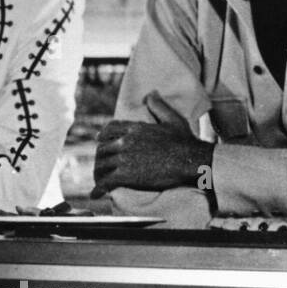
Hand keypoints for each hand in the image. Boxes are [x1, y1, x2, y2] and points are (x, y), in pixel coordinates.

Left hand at [91, 97, 214, 195]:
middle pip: (103, 149)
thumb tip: (151, 93)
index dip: (102, 136)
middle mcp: (125, 141)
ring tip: (98, 181)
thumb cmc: (185, 141)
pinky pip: (106, 181)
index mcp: (134, 128)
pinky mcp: (125, 174)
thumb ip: (159, 106)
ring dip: (98, 173)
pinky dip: (99, 188)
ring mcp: (123, 158)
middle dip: (101, 158)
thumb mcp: (173, 119)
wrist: (190, 160)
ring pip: (101, 165)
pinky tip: (96, 194)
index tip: (98, 140)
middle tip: (101, 166)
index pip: (110, 129)